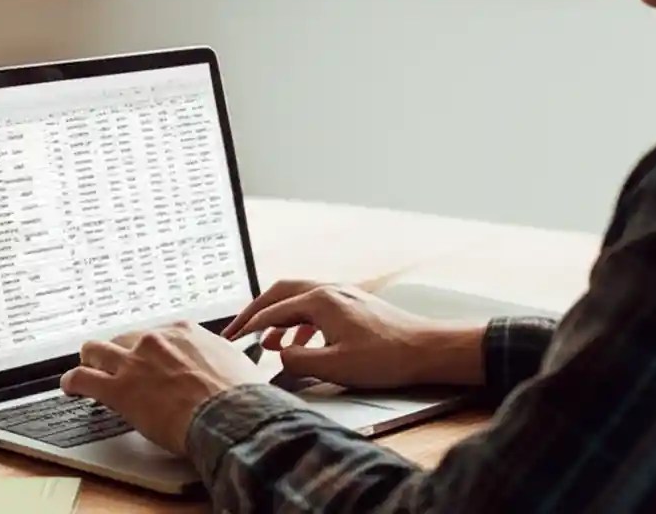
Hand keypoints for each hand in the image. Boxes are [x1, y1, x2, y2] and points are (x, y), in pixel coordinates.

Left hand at [60, 321, 266, 455]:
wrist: (230, 415)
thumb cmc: (240, 396)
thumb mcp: (239, 364)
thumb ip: (226, 359)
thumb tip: (237, 366)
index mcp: (184, 332)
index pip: (156, 334)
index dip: (150, 349)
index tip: (150, 359)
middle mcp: (154, 341)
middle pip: (123, 339)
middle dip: (121, 353)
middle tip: (121, 368)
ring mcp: (133, 363)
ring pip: (95, 350)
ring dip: (91, 361)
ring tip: (88, 371)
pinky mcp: (118, 389)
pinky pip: (82, 378)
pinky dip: (72, 382)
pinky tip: (71, 387)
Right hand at [223, 280, 485, 388]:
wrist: (426, 349)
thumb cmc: (384, 358)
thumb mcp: (334, 366)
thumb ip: (297, 360)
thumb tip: (276, 355)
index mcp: (320, 301)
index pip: (272, 311)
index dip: (247, 326)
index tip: (230, 339)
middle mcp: (329, 289)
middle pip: (280, 293)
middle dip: (256, 311)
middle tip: (237, 330)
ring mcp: (342, 294)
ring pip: (298, 298)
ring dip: (278, 317)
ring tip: (266, 344)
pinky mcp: (353, 304)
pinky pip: (315, 307)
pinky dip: (299, 322)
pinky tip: (300, 344)